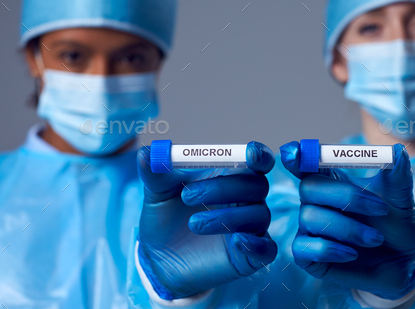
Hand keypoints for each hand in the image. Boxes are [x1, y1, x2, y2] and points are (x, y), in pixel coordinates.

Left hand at [137, 141, 277, 298]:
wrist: (160, 260)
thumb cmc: (166, 219)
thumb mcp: (157, 194)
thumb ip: (156, 172)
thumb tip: (147, 152)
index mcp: (231, 176)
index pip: (257, 160)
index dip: (258, 155)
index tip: (250, 155)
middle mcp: (247, 199)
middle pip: (257, 185)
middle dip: (224, 187)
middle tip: (188, 196)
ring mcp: (251, 228)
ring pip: (258, 214)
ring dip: (227, 217)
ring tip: (193, 224)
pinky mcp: (251, 256)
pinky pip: (267, 249)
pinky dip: (256, 245)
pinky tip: (236, 242)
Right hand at [280, 142, 414, 299]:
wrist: (404, 261)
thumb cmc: (395, 223)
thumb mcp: (400, 197)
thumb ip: (397, 173)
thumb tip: (398, 151)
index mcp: (332, 180)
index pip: (307, 163)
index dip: (297, 156)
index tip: (295, 152)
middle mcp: (315, 202)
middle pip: (309, 187)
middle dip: (346, 196)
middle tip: (382, 209)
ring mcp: (310, 229)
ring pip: (311, 218)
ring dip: (348, 229)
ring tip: (376, 239)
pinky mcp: (308, 256)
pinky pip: (303, 248)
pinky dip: (329, 249)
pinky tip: (353, 254)